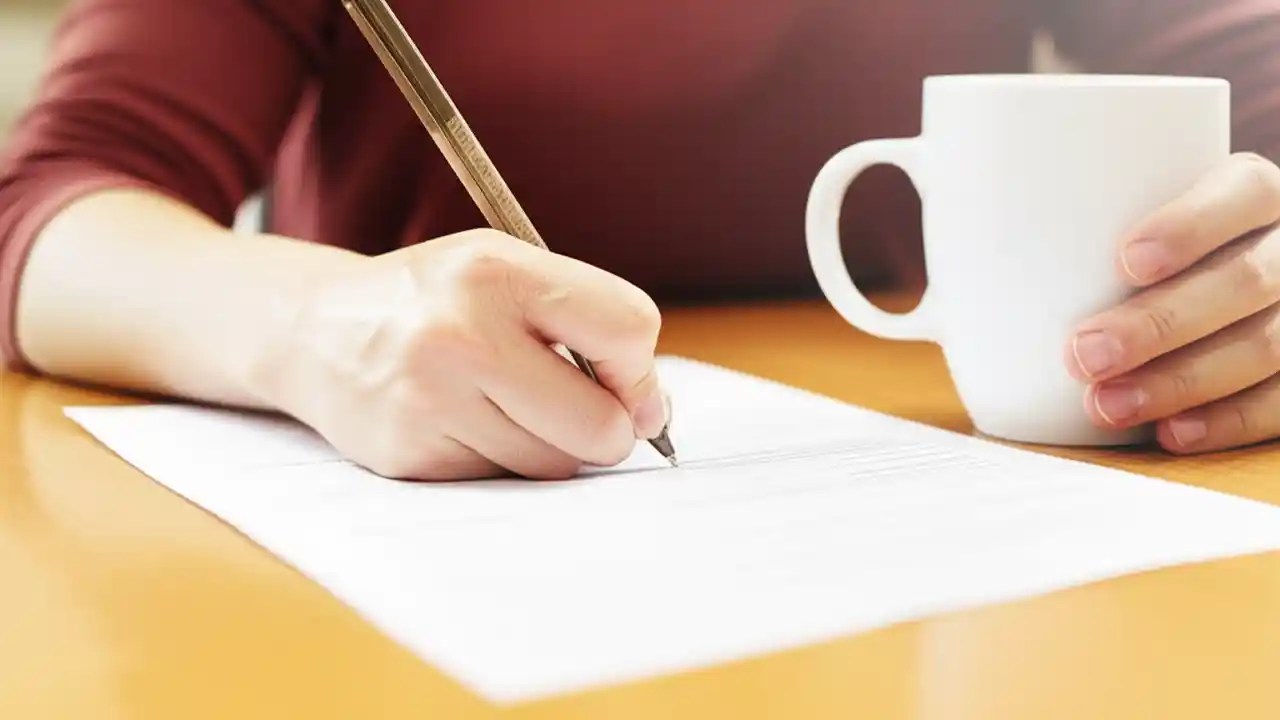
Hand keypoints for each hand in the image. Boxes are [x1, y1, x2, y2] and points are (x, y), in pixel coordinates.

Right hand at [257, 229, 667, 479]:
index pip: (627, 327)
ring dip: (550, 447)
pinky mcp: (410, 457)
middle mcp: (461, 334)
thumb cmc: (436, 302)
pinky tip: (463, 423)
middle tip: (579, 410)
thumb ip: (587, 321)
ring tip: (504, 405)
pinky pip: (504, 482)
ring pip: (555, 466)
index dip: (640, 368)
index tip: (624, 379)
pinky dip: (500, 461)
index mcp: (496, 271)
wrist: (315, 332)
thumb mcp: (504, 270)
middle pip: (600, 425)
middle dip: (607, 428)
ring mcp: (430, 401)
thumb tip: (651, 413)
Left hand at [1066, 152, 1279, 453]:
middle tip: (1084, 353)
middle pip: (1248, 280)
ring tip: (1107, 405)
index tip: (1123, 260)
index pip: (1239, 193)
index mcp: (1248, 192)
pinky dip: (1228, 422)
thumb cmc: (1125, 250)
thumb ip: (1039, 205)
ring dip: (1183, 381)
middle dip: (1163, 322)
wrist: (1208, 301)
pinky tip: (1171, 434)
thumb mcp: (1104, 212)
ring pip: (1269, 345)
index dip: (1191, 224)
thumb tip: (917, 192)